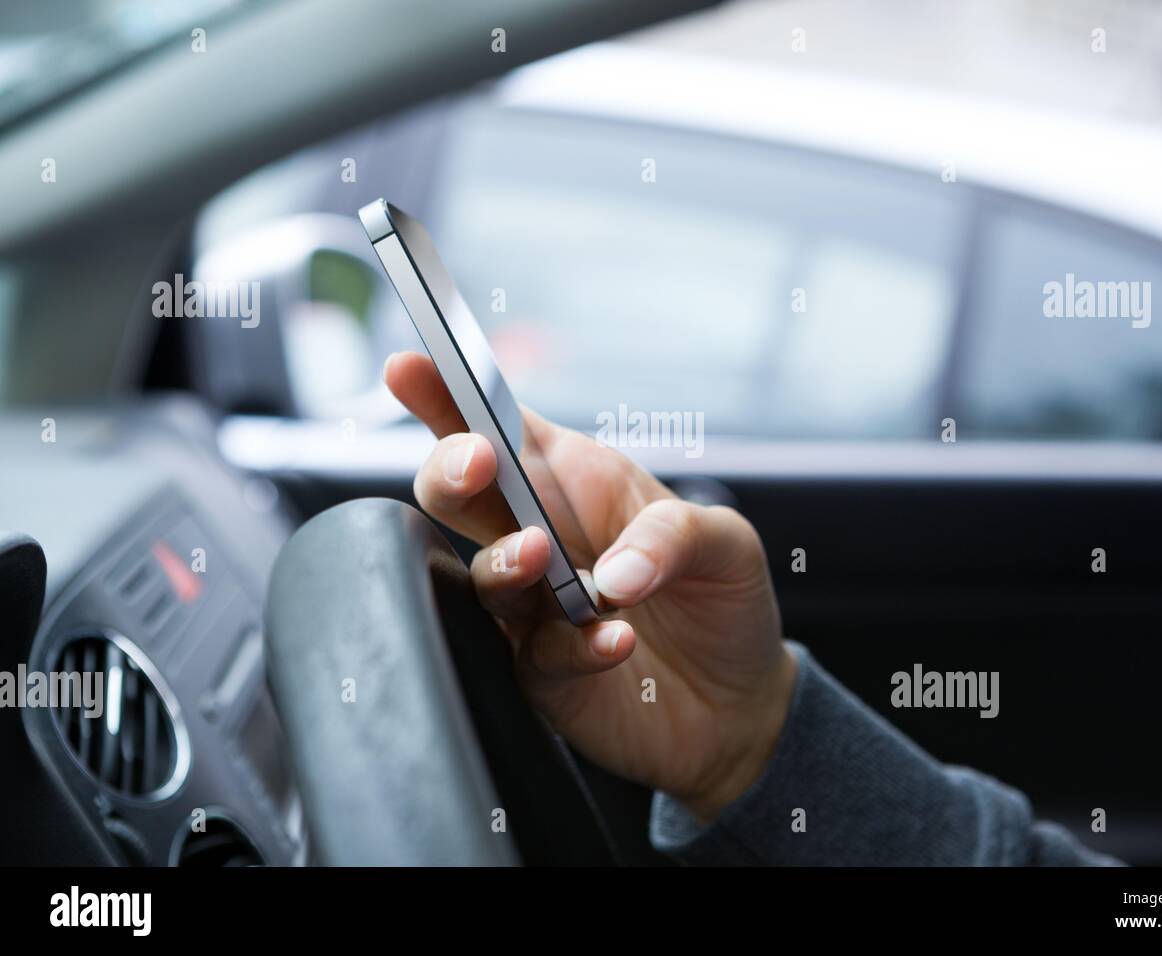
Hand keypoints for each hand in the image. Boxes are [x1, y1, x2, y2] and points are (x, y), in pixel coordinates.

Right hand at [384, 351, 796, 820]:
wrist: (740, 703)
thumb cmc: (723, 600)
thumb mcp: (727, 544)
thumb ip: (674, 535)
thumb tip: (612, 575)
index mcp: (577, 482)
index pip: (501, 425)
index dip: (448, 393)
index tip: (409, 366)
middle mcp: (542, 536)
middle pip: (460, 493)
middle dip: (451, 469)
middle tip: (475, 462)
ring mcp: (534, 606)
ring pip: (482, 573)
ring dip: (505, 560)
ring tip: (544, 556)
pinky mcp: (541, 670)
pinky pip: (537, 654)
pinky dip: (575, 646)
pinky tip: (616, 641)